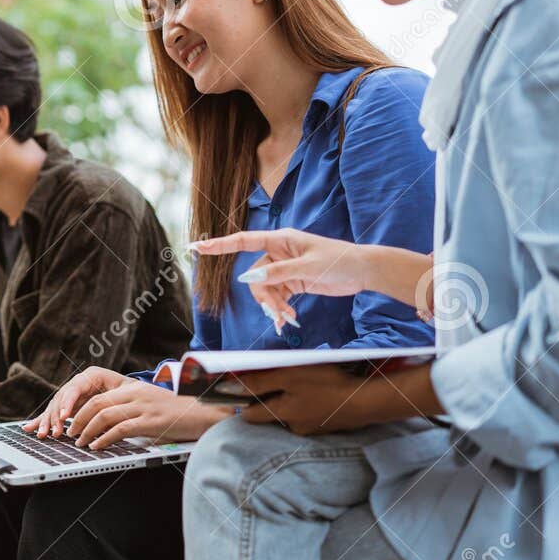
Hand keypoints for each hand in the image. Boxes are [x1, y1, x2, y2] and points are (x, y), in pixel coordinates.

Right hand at [22, 366, 129, 437]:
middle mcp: (78, 384)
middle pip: (61, 398)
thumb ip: (115, 400)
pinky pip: (52, 413)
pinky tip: (29, 428)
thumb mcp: (127, 392)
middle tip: (56, 432)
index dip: (68, 402)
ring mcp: (71, 395)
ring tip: (43, 435)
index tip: (66, 416)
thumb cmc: (130, 391)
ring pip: (54, 407)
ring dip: (47, 422)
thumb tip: (107, 416)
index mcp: (92, 375)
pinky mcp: (67, 406)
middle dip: (57, 417)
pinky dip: (41, 421)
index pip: (75, 387)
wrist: (132, 391)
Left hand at [70, 383, 227, 448]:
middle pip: (97, 403)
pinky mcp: (151, 421)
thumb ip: (134, 410)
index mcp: (134, 388)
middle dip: (79, 419)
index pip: (100, 395)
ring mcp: (144, 407)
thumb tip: (111, 425)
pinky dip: (105, 438)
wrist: (206, 412)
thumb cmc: (180, 413)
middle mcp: (136, 394)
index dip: (82, 409)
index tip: (73, 421)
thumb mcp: (153, 404)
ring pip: (105, 415)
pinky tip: (97, 446)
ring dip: (87, 430)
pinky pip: (121, 429)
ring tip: (80, 442)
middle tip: (71, 433)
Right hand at [192, 229, 373, 327]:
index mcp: (280, 239)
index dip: (218, 245)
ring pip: (264, 290)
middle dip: (263, 297)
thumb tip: (248, 277)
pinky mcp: (292, 282)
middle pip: (254, 276)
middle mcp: (278, 252)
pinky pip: (276, 296)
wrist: (362, 271)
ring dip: (273, 306)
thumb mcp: (308, 267)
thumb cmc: (338, 260)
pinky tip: (291, 320)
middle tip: (277, 314)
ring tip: (288, 320)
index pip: (243, 241)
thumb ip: (278, 272)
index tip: (196, 247)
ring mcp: (284, 268)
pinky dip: (280, 309)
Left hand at [236, 363, 384, 434]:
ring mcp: (311, 429)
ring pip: (290, 414)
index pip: (250, 416)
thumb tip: (229, 389)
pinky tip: (318, 392)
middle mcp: (293, 427)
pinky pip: (308, 414)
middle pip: (271, 414)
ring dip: (290, 399)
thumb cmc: (326, 384)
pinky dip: (307, 404)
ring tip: (302, 381)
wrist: (365, 401)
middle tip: (278, 378)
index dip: (243, 401)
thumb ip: (259, 382)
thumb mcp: (289, 376)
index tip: (243, 387)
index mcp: (281, 415)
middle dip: (269, 398)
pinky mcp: (326, 426)